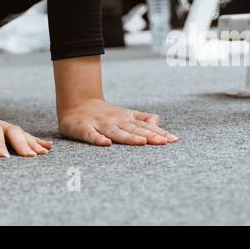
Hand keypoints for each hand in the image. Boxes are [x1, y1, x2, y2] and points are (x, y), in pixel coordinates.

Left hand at [0, 110, 53, 157]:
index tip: (4, 156)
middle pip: (13, 131)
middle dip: (22, 143)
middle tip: (30, 156)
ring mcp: (7, 129)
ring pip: (22, 134)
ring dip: (33, 143)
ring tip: (43, 154)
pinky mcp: (12, 135)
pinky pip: (27, 137)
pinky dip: (38, 142)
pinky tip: (49, 148)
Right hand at [57, 99, 177, 145]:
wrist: (76, 104)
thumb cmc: (104, 114)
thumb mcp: (126, 114)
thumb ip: (143, 119)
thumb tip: (158, 123)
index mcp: (126, 119)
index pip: (145, 126)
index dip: (159, 133)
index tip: (173, 139)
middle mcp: (115, 121)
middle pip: (134, 130)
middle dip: (150, 136)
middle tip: (164, 142)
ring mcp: (100, 125)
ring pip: (116, 133)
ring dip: (129, 137)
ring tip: (142, 142)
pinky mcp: (84, 129)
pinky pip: (91, 135)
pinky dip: (98, 139)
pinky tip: (106, 144)